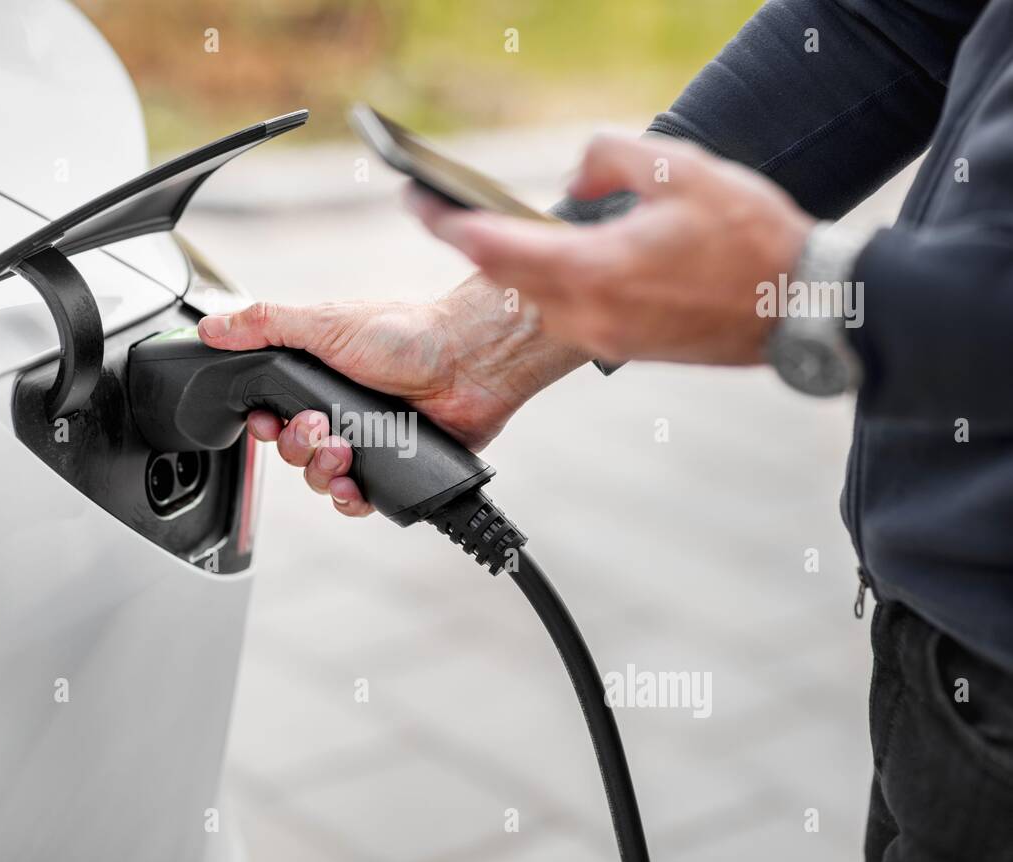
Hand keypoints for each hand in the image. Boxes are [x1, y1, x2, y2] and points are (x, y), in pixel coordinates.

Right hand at [197, 278, 586, 515]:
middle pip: (293, 451)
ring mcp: (367, 442)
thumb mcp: (324, 323)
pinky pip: (357, 500)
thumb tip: (212, 326)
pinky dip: (348, 499)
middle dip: (297, 446)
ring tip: (343, 449)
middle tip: (319, 427)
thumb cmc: (406, 333)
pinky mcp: (393, 469)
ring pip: (320, 478)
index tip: (267, 421)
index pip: (272, 413)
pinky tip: (352, 486)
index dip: (263, 424)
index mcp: (318, 377)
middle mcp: (340, 411)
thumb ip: (264, 325)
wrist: (469, 361)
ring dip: (321, 470)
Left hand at [406, 133, 815, 364]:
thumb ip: (607, 159)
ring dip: (510, 265)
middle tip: (441, 212)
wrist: (800, 307)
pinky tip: (555, 258)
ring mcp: (601, 337)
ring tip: (496, 229)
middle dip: (468, 242)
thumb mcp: (678, 169)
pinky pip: (564, 312)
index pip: (493, 247)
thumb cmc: (748, 238)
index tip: (417, 202)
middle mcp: (586, 313)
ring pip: (531, 297)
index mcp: (592, 270)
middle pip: (501, 277)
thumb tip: (571, 179)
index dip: (446, 222)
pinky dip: (546, 283)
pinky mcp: (620, 348)